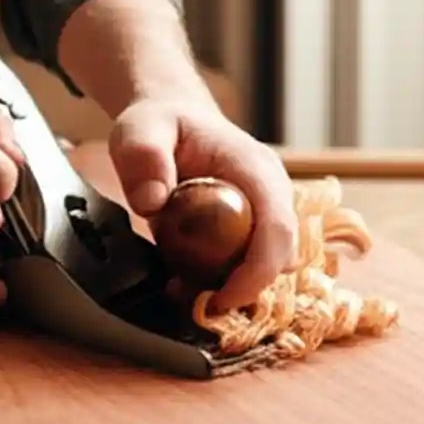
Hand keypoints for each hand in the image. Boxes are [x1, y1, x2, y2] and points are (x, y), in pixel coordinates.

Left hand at [108, 99, 297, 310]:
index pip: (278, 226)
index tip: (221, 298)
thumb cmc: (163, 123)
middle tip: (196, 303)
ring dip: (233, 288)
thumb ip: (144, 157)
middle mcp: (274, 194)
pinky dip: (223, 282)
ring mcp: (268, 214)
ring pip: (270, 266)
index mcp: (257, 169)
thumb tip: (153, 202)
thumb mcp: (141, 129)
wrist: (176, 120)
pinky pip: (250, 265)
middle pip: (282, 255)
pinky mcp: (255, 230)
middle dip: (246, 288)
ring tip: (183, 289)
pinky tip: (186, 281)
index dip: (258, 270)